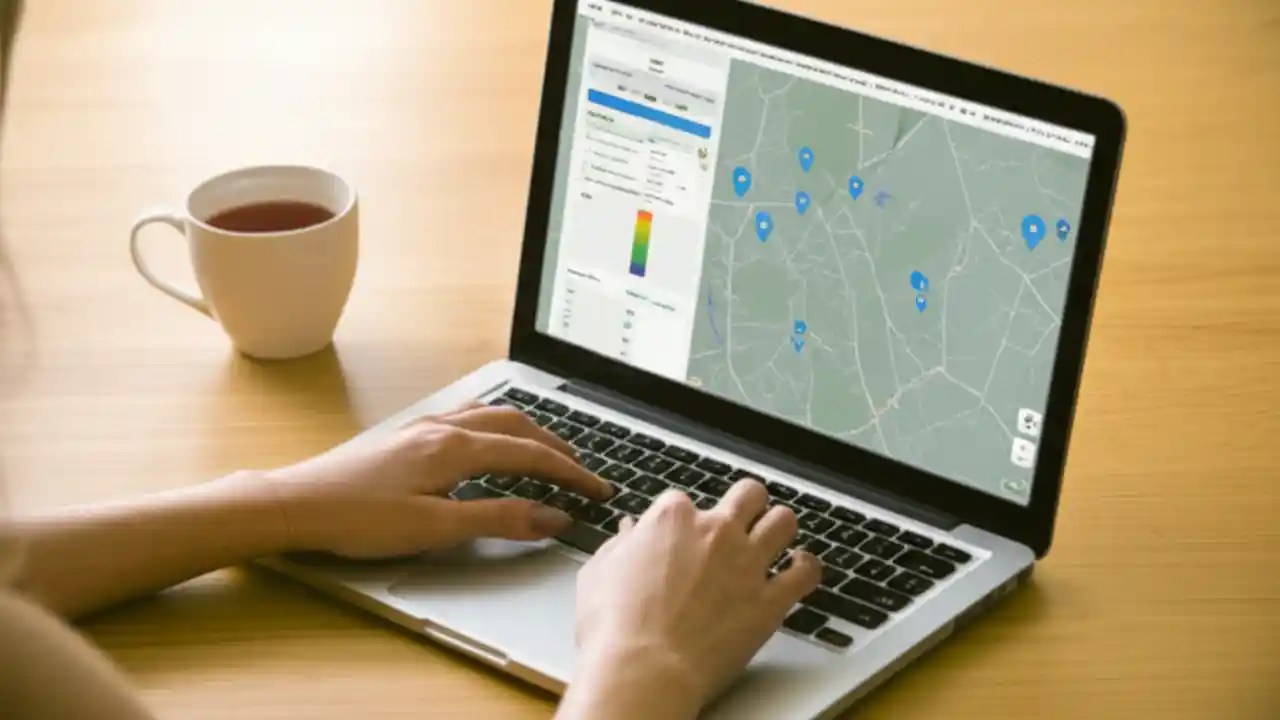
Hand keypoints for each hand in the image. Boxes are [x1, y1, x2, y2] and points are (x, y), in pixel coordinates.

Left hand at [263, 403, 612, 557]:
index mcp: (456, 448)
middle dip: (557, 446)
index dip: (571, 473)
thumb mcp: (435, 528)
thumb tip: (552, 516)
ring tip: (550, 451)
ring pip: (493, 416)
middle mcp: (444, 428)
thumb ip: (499, 519)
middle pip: (518, 426)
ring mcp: (424, 427)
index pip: (532, 454)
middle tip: (584, 471)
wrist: (296, 504)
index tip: (598, 490)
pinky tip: (492, 441)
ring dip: (529, 432)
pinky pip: (469, 417)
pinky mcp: (408, 435)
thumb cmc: (358, 520)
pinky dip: (499, 427)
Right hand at [560, 480, 821, 719]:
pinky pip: (805, 572)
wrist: (643, 670)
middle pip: (748, 494)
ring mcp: (746, 563)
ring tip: (774, 538)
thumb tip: (630, 531)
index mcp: (671, 519)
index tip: (682, 538)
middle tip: (741, 520)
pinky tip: (800, 568)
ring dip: (779, 527)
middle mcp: (715, 531)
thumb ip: (620, 546)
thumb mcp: (599, 574)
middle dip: (745, 504)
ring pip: (783, 521)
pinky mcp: (769, 601)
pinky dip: (807, 567)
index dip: (684, 520)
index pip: (685, 500)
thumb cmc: (613, 628)